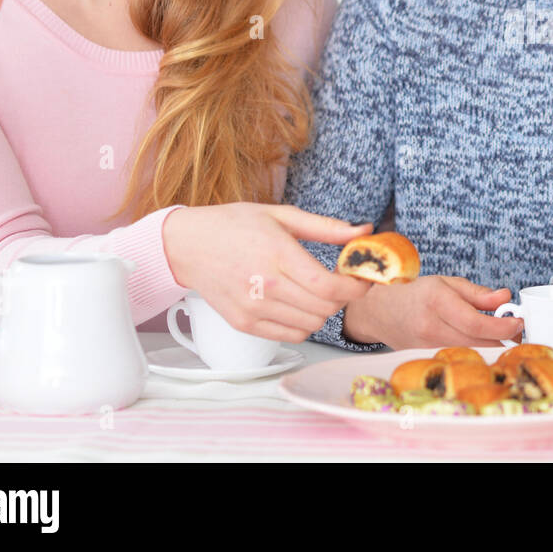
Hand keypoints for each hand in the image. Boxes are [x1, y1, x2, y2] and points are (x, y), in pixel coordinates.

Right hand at [161, 203, 375, 343]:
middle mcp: (265, 285)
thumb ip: (326, 227)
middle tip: (341, 280)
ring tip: (317, 291)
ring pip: (312, 325)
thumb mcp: (282, 215)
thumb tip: (364, 231)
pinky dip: (305, 324)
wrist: (188, 245)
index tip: (363, 279)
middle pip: (325, 308)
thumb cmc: (235, 225)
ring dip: (324, 310)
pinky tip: (299, 305)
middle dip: (344, 296)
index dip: (355, 288)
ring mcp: (253, 308)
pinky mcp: (244, 324)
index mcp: (277, 254)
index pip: (328, 286)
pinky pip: (292, 336)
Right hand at [341, 276, 524, 348]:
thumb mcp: (445, 283)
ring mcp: (427, 346)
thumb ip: (477, 293)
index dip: (502, 325)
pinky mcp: (427, 357)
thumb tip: (505, 297)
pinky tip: (482, 343)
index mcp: (437, 300)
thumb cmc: (413, 293)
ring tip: (502, 333)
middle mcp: (431, 326)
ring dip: (491, 345)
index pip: (475, 322)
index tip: (519, 322)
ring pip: (470, 352)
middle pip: (477, 342)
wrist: (378, 312)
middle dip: (503, 337)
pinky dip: (475, 350)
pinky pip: (458, 356)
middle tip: (517, 329)